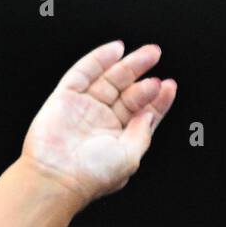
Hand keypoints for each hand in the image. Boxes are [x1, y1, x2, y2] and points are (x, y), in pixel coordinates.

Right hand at [20, 40, 176, 208]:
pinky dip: (99, 59)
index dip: (157, 99)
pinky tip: (116, 50)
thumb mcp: (131, 157)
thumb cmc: (91, 175)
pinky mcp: (66, 97)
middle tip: (156, 58)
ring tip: (148, 53)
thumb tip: (150, 115)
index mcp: (120, 138)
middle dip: (144, 75)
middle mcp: (103, 121)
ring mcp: (85, 107)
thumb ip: (143, 133)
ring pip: (110, 78)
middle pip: (128, 92)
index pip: (143, 112)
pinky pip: (84, 72)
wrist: (57, 176)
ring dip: (129, 64)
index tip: (169, 86)